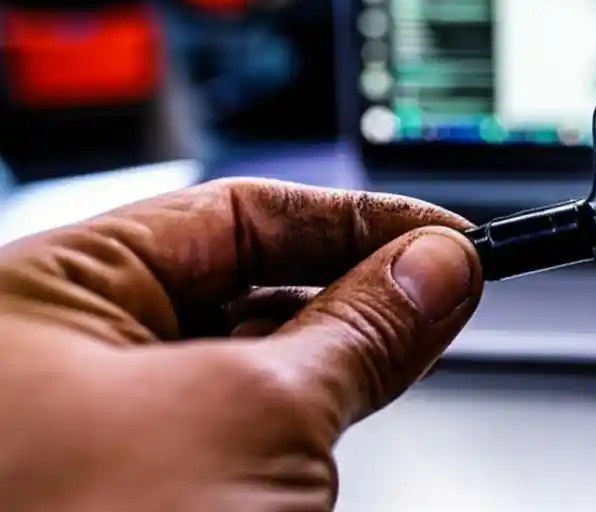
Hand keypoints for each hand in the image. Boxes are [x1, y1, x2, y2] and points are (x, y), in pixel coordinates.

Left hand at [0, 178, 482, 510]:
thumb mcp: (255, 415)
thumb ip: (361, 329)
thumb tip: (438, 268)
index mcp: (47, 295)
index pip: (234, 214)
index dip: (353, 219)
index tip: (442, 239)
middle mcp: (57, 356)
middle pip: (242, 284)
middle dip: (350, 290)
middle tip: (444, 295)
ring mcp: (92, 430)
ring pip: (244, 362)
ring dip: (331, 361)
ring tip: (406, 356)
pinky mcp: (131, 488)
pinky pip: (231, 427)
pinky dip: (300, 420)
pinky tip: (343, 419)